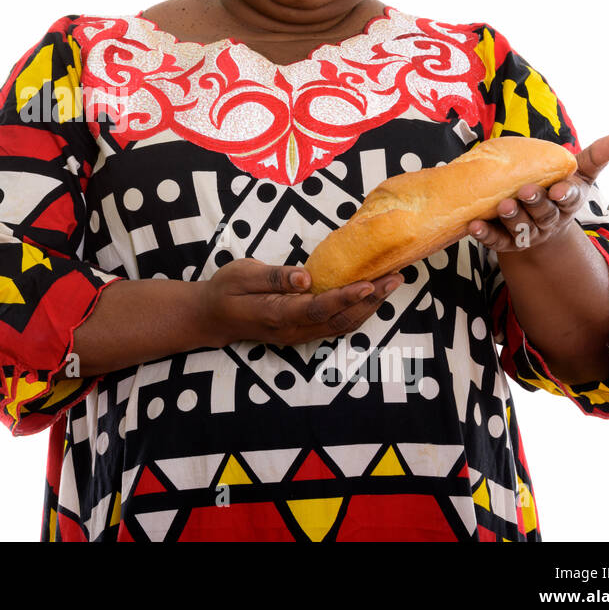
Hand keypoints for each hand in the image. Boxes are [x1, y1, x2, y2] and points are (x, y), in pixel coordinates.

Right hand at [200, 258, 404, 346]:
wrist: (213, 317)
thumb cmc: (226, 289)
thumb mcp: (242, 273)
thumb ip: (274, 277)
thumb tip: (306, 277)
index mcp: (277, 314)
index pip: (318, 308)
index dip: (346, 297)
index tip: (370, 283)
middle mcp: (293, 330)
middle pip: (339, 320)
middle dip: (370, 301)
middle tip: (395, 278)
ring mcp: (299, 335)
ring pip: (342, 326)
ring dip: (369, 308)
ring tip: (391, 285)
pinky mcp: (303, 333)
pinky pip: (336, 326)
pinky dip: (358, 312)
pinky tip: (371, 297)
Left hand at [467, 134, 608, 253]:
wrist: (539, 222)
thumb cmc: (559, 188)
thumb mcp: (579, 172)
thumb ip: (596, 156)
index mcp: (567, 202)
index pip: (569, 199)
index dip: (565, 195)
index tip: (560, 190)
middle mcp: (548, 219)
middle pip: (543, 213)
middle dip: (535, 203)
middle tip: (525, 192)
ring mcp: (527, 232)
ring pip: (520, 227)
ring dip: (512, 218)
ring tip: (502, 206)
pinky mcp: (506, 241)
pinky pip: (496, 240)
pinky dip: (485, 234)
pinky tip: (474, 226)